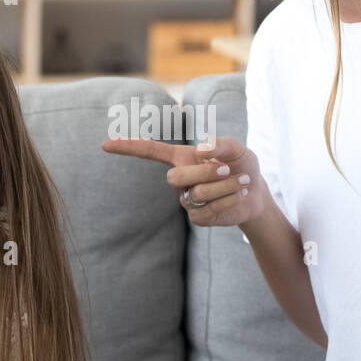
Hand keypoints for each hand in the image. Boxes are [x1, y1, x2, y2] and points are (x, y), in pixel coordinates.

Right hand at [101, 134, 263, 227]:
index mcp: (183, 157)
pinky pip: (205, 211)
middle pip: (173, 178)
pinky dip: (226, 202)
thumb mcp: (238, 149)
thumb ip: (223, 143)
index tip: (105, 145)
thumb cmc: (242, 165)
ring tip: (240, 182)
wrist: (255, 193)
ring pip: (195, 194)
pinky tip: (236, 197)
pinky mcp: (198, 217)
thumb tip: (202, 148)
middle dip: (204, 173)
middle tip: (227, 169)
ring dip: (223, 187)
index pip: (150, 152)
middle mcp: (181, 178)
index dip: (128, 148)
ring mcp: (187, 199)